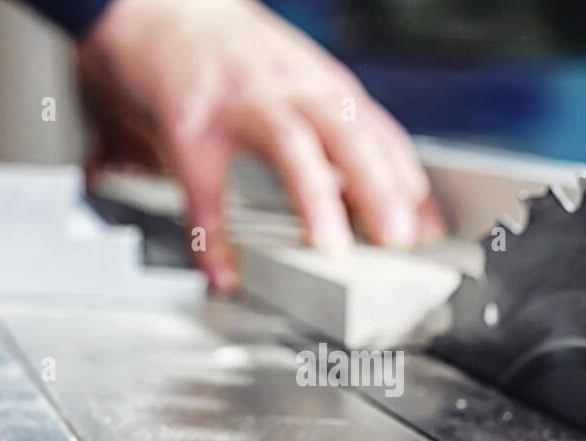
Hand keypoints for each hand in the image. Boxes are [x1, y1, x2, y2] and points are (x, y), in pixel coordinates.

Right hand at [79, 0, 443, 291]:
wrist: (157, 8)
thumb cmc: (230, 57)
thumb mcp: (292, 81)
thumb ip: (328, 132)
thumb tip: (368, 193)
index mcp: (317, 86)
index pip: (376, 132)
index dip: (405, 180)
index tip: (428, 229)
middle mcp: (288, 90)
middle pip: (347, 134)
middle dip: (379, 186)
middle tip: (399, 237)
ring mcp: (240, 104)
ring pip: (291, 146)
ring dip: (316, 197)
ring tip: (330, 247)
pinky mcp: (189, 126)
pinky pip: (205, 189)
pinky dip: (214, 236)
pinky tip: (222, 269)